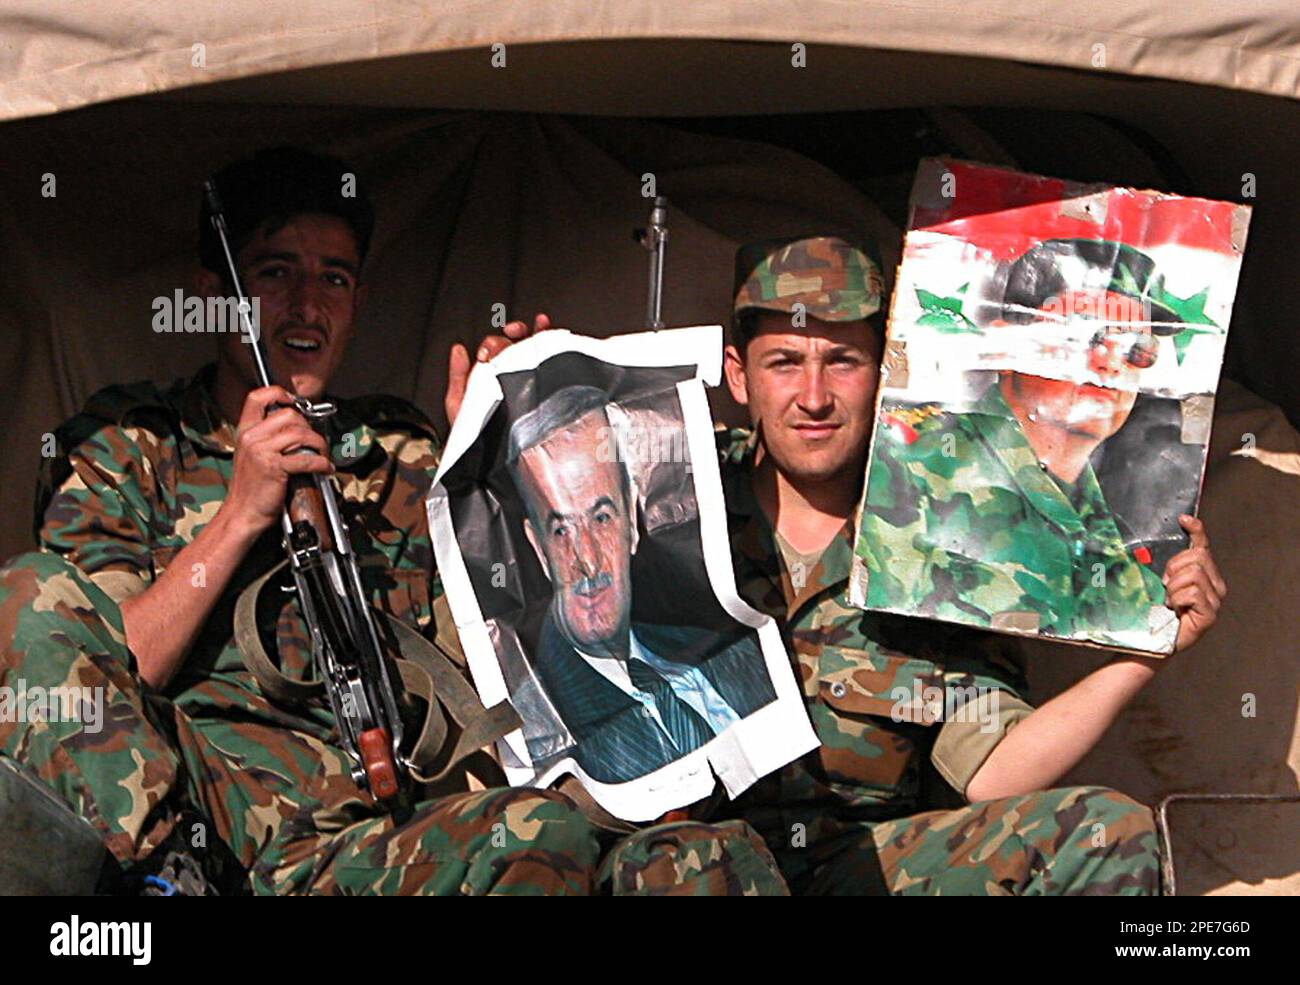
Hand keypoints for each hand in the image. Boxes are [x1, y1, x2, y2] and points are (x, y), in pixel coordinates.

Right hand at [223, 385, 333, 537]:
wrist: (242, 514)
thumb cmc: (251, 488)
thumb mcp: (252, 455)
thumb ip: (268, 438)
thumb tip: (298, 427)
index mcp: (245, 431)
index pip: (257, 397)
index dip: (279, 393)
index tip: (295, 402)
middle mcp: (251, 437)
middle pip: (289, 415)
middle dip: (309, 427)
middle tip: (315, 441)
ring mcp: (261, 451)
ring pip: (301, 434)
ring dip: (319, 444)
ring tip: (323, 455)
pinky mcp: (274, 467)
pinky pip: (307, 458)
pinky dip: (322, 463)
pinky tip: (325, 468)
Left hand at [445, 313, 551, 424]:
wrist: (493, 457)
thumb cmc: (477, 435)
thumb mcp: (460, 403)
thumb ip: (457, 375)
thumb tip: (458, 349)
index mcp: (490, 374)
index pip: (494, 350)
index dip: (492, 344)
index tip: (488, 354)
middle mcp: (509, 373)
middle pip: (513, 345)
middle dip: (510, 337)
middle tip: (507, 341)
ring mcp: (527, 378)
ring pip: (530, 346)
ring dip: (528, 331)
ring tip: (527, 328)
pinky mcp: (543, 386)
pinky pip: (547, 358)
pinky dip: (547, 337)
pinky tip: (544, 326)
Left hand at [1166, 514, 1226, 651]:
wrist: (1153, 639)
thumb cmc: (1155, 610)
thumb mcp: (1159, 580)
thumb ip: (1167, 563)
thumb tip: (1164, 544)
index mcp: (1205, 574)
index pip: (1203, 546)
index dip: (1197, 530)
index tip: (1184, 519)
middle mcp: (1216, 586)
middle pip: (1198, 557)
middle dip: (1175, 567)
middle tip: (1165, 585)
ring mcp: (1215, 601)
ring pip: (1194, 574)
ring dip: (1174, 587)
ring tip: (1169, 601)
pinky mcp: (1210, 615)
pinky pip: (1193, 593)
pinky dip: (1177, 599)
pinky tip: (1175, 609)